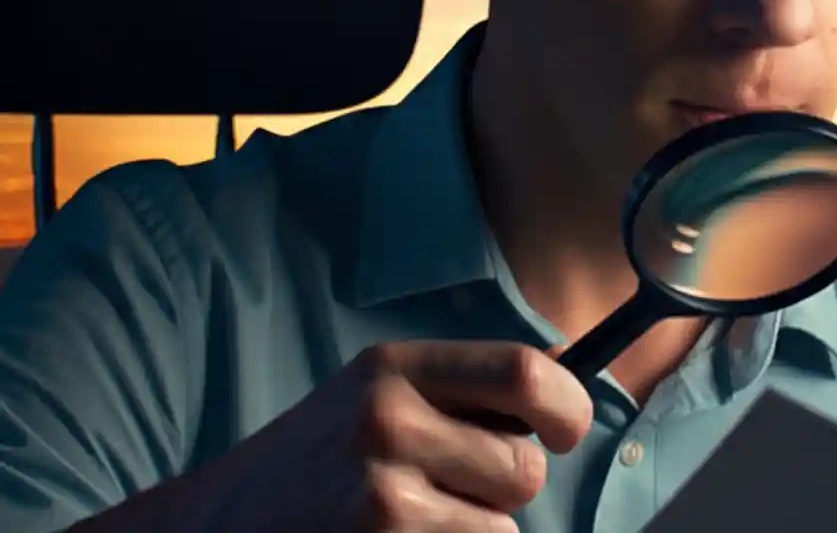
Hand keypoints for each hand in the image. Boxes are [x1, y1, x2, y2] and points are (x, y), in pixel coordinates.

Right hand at [183, 341, 591, 532]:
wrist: (221, 526)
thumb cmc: (320, 461)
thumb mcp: (377, 394)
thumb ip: (463, 386)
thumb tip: (564, 368)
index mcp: (395, 368)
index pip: (524, 373)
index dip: (567, 407)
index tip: (563, 430)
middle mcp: (387, 422)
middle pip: (524, 467)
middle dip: (506, 488)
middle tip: (453, 488)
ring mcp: (381, 496)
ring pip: (502, 530)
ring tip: (414, 521)